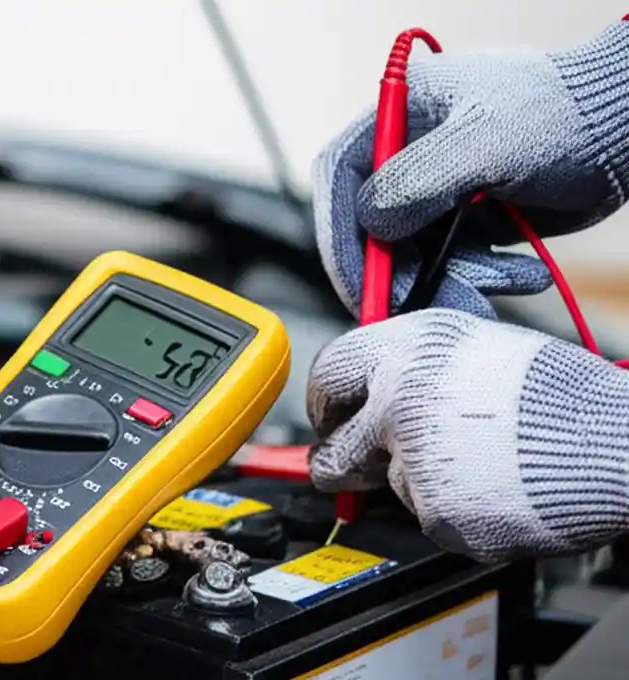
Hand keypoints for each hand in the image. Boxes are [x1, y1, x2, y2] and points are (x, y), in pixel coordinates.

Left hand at [307, 309, 628, 561]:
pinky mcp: (435, 510)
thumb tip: (371, 395)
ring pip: (392, 484)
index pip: (329, 375)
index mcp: (410, 348)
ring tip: (480, 465)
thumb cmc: (559, 396)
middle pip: (334, 448)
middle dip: (342, 463)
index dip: (326, 404)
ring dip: (421, 484)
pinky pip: (428, 517)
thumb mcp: (477, 350)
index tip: (330, 418)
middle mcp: (399, 400)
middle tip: (358, 466)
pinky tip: (492, 490)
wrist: (614, 444)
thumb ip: (414, 370)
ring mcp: (413, 458)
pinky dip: (454, 512)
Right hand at [312, 22, 628, 318]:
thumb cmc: (563, 113)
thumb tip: (369, 224)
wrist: (627, 128)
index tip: (362, 284)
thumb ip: (415, 183)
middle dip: (401, 274)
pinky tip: (522, 273)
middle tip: (427, 308)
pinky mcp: (464, 222)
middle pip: (371, 230)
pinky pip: (450, 265)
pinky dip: (482, 279)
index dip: (340, 237)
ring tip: (504, 282)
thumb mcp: (483, 141)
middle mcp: (405, 156)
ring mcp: (435, 191)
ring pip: (412, 256)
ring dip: (452, 282)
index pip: (339, 180)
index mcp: (395, 118)